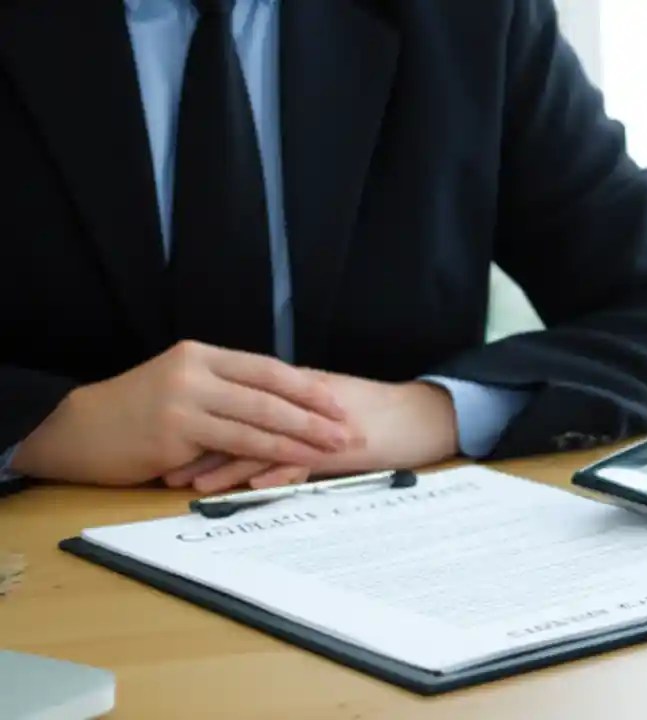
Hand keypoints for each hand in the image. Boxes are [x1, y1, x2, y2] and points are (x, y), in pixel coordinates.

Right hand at [12, 341, 359, 485]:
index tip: (340, 403)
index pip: (268, 368)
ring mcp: (185, 400)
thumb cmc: (133, 414)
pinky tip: (295, 463)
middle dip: (316, 413)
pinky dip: (270, 454)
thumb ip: (222, 391)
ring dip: (303, 435)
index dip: (307, 386)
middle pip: (271, 392)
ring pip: (259, 418)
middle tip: (351, 430)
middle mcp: (196, 371)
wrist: (77, 431)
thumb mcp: (179, 386)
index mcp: (202, 355)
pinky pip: (235, 444)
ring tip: (335, 448)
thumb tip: (275, 405)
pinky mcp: (175, 432)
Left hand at [166, 372, 460, 493]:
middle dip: (199, 448)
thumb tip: (251, 434)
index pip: (236, 404)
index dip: (199, 425)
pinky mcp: (343, 448)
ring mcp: (320, 426)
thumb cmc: (377, 417)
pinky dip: (277, 474)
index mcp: (294, 392)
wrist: (423, 416)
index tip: (166, 445)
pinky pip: (304, 462)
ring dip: (226, 466)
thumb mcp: (326, 416)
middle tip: (163, 469)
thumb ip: (291, 420)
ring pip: (264, 443)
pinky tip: (252, 487)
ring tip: (192, 486)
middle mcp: (300, 405)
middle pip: (239, 423)